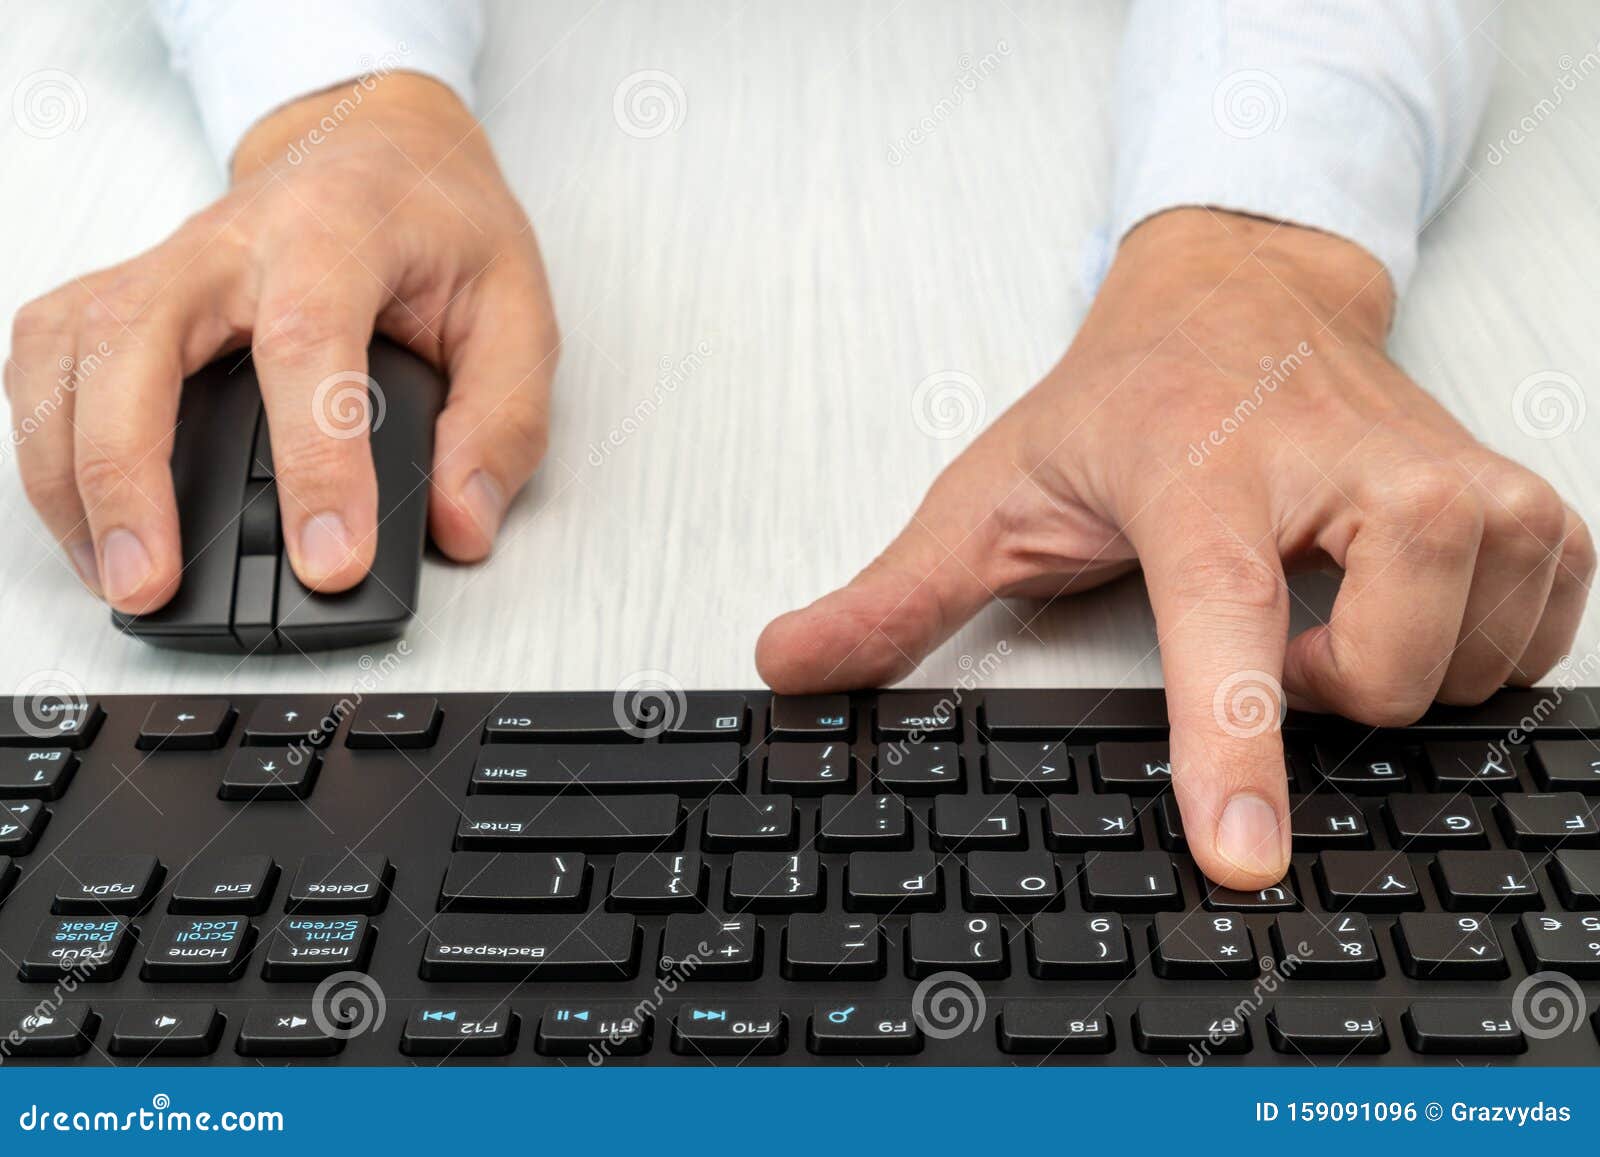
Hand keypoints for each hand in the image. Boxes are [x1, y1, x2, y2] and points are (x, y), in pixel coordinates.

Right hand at [7, 73, 556, 611]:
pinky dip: (48, 440)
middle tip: (155, 581)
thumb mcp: (518, 311)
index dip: (316, 464)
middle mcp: (231, 240)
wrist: (383, 148)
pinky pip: (50, 356)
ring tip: (115, 571)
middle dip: (130, 474)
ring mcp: (165, 261)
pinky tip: (85, 514)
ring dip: (69, 472)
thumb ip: (501, 422)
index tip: (330, 559)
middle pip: (135, 339)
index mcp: (338, 229)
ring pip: (68, 349)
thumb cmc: (442, 224)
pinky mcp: (128, 290)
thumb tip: (462, 521)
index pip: (307, 345)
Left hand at [757, 208, 1595, 888]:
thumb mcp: (994, 492)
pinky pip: (1535, 639)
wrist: (1242, 296)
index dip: (1235, 755)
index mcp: (1203, 482)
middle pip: (1379, 676)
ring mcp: (1454, 475)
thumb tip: (790, 662)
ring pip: (1462, 668)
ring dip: (1386, 670)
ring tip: (1322, 603)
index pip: (1229, 634)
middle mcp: (1349, 469)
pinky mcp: (1521, 495)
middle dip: (1312, 700)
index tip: (1245, 859)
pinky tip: (1403, 602)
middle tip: (1258, 623)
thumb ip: (898, 594)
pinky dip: (1470, 648)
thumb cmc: (1126, 400)